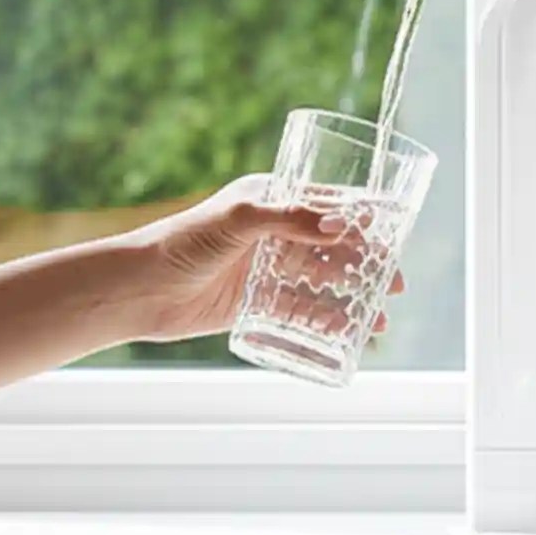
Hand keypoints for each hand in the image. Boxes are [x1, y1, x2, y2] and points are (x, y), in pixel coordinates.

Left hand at [127, 174, 402, 342]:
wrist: (138, 289)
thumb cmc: (182, 241)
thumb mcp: (239, 219)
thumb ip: (289, 219)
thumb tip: (340, 223)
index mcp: (273, 200)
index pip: (330, 206)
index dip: (365, 219)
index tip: (397, 232)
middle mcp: (275, 233)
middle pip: (334, 248)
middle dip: (368, 266)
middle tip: (396, 285)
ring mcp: (267, 270)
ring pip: (322, 283)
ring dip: (352, 299)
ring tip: (379, 320)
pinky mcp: (256, 303)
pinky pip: (299, 312)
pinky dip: (324, 321)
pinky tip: (345, 334)